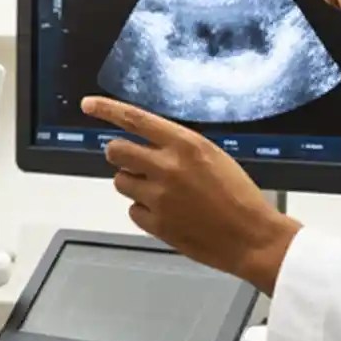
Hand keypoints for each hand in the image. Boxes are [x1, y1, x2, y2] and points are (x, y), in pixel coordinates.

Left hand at [81, 96, 300, 293]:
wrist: (252, 237)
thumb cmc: (239, 196)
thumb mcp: (213, 156)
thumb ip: (178, 148)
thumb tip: (148, 145)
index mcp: (185, 144)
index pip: (134, 118)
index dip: (107, 109)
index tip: (89, 104)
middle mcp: (167, 167)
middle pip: (116, 151)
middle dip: (119, 155)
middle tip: (133, 162)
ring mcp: (159, 197)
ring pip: (120, 182)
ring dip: (133, 184)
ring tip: (162, 192)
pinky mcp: (155, 224)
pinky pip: (132, 210)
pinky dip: (144, 210)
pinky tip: (168, 213)